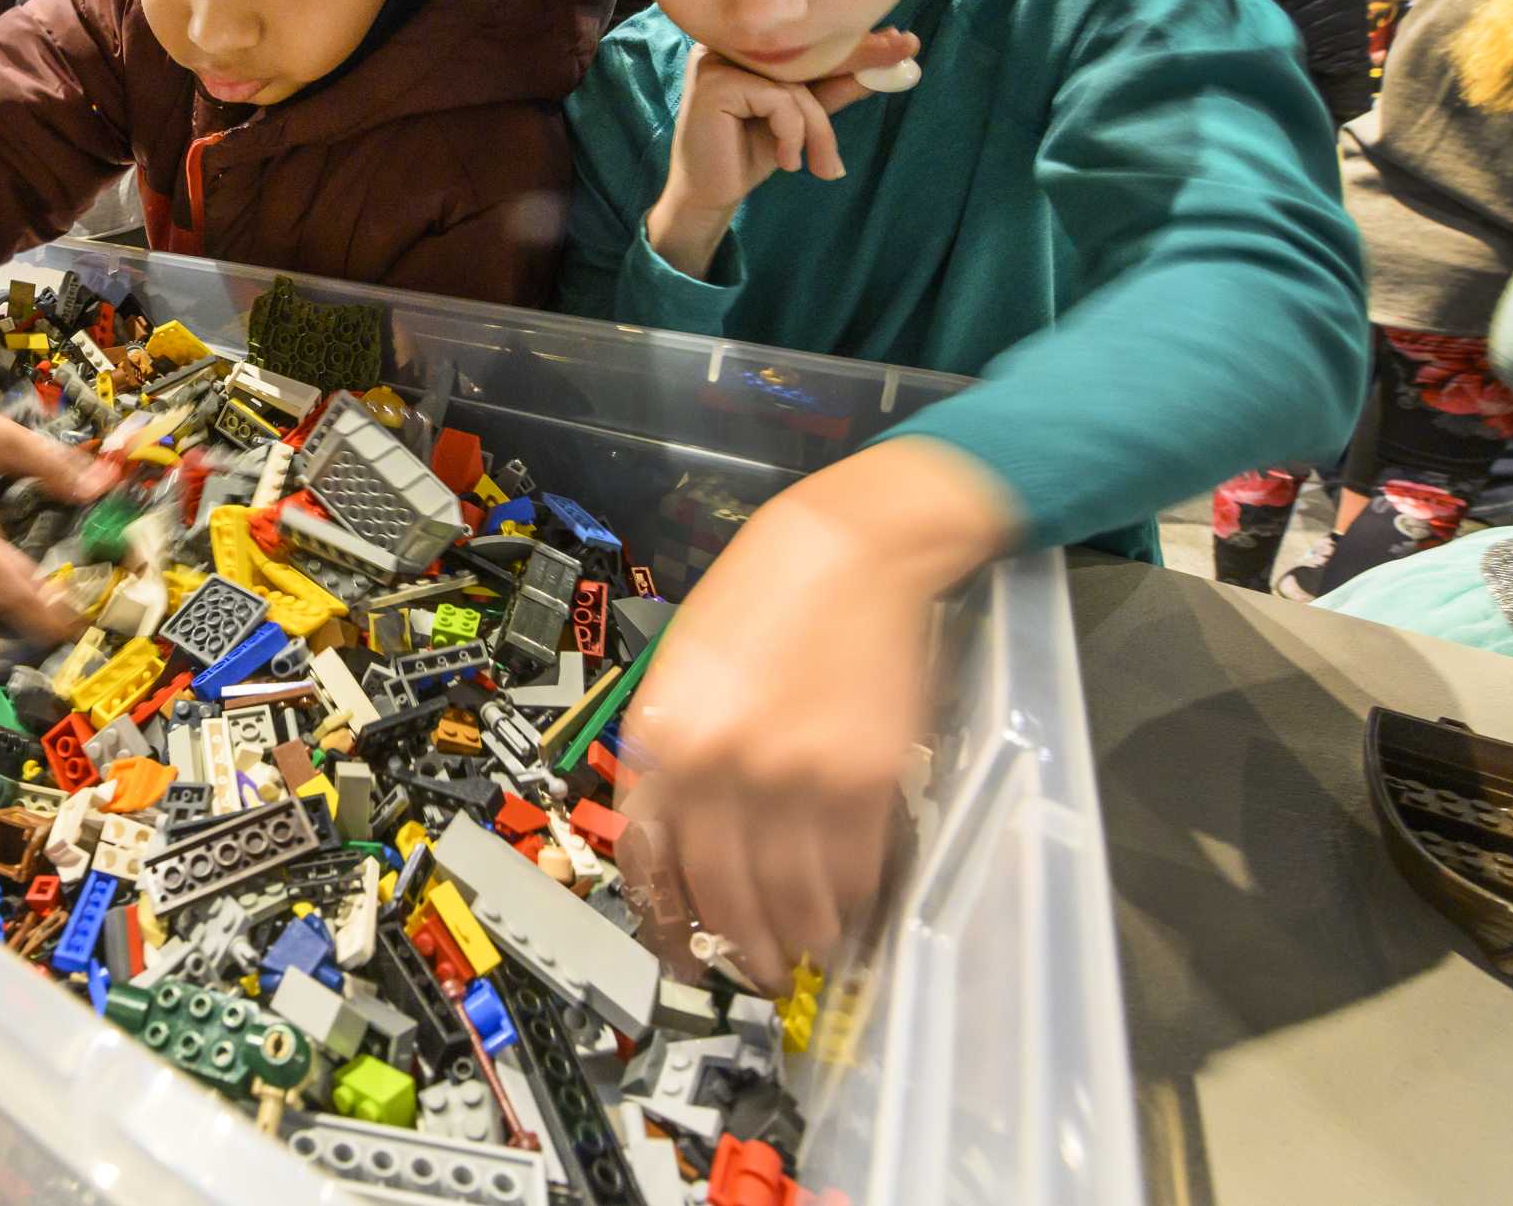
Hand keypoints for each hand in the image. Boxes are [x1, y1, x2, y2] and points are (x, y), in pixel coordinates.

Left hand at [617, 437, 1014, 990]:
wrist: (855, 545)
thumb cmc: (767, 590)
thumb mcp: (684, 662)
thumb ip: (675, 745)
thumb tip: (677, 829)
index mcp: (665, 732)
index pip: (649, 857)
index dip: (665, 918)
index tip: (679, 949)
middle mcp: (721, 764)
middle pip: (720, 891)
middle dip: (738, 946)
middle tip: (753, 968)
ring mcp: (795, 775)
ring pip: (790, 897)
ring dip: (797, 937)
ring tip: (803, 948)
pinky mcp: (863, 777)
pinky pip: (852, 870)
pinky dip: (850, 901)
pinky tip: (848, 908)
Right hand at [646, 31, 919, 278]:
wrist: (709, 195)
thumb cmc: (749, 152)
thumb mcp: (800, 121)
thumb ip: (833, 90)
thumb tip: (882, 67)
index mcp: (746, 43)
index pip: (808, 40)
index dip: (855, 42)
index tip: (903, 38)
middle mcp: (728, 42)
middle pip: (806, 54)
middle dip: (856, 70)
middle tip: (903, 58)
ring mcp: (716, 59)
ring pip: (796, 84)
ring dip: (818, 130)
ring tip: (820, 165)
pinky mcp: (714, 84)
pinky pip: (780, 101)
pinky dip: (793, 135)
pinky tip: (787, 161)